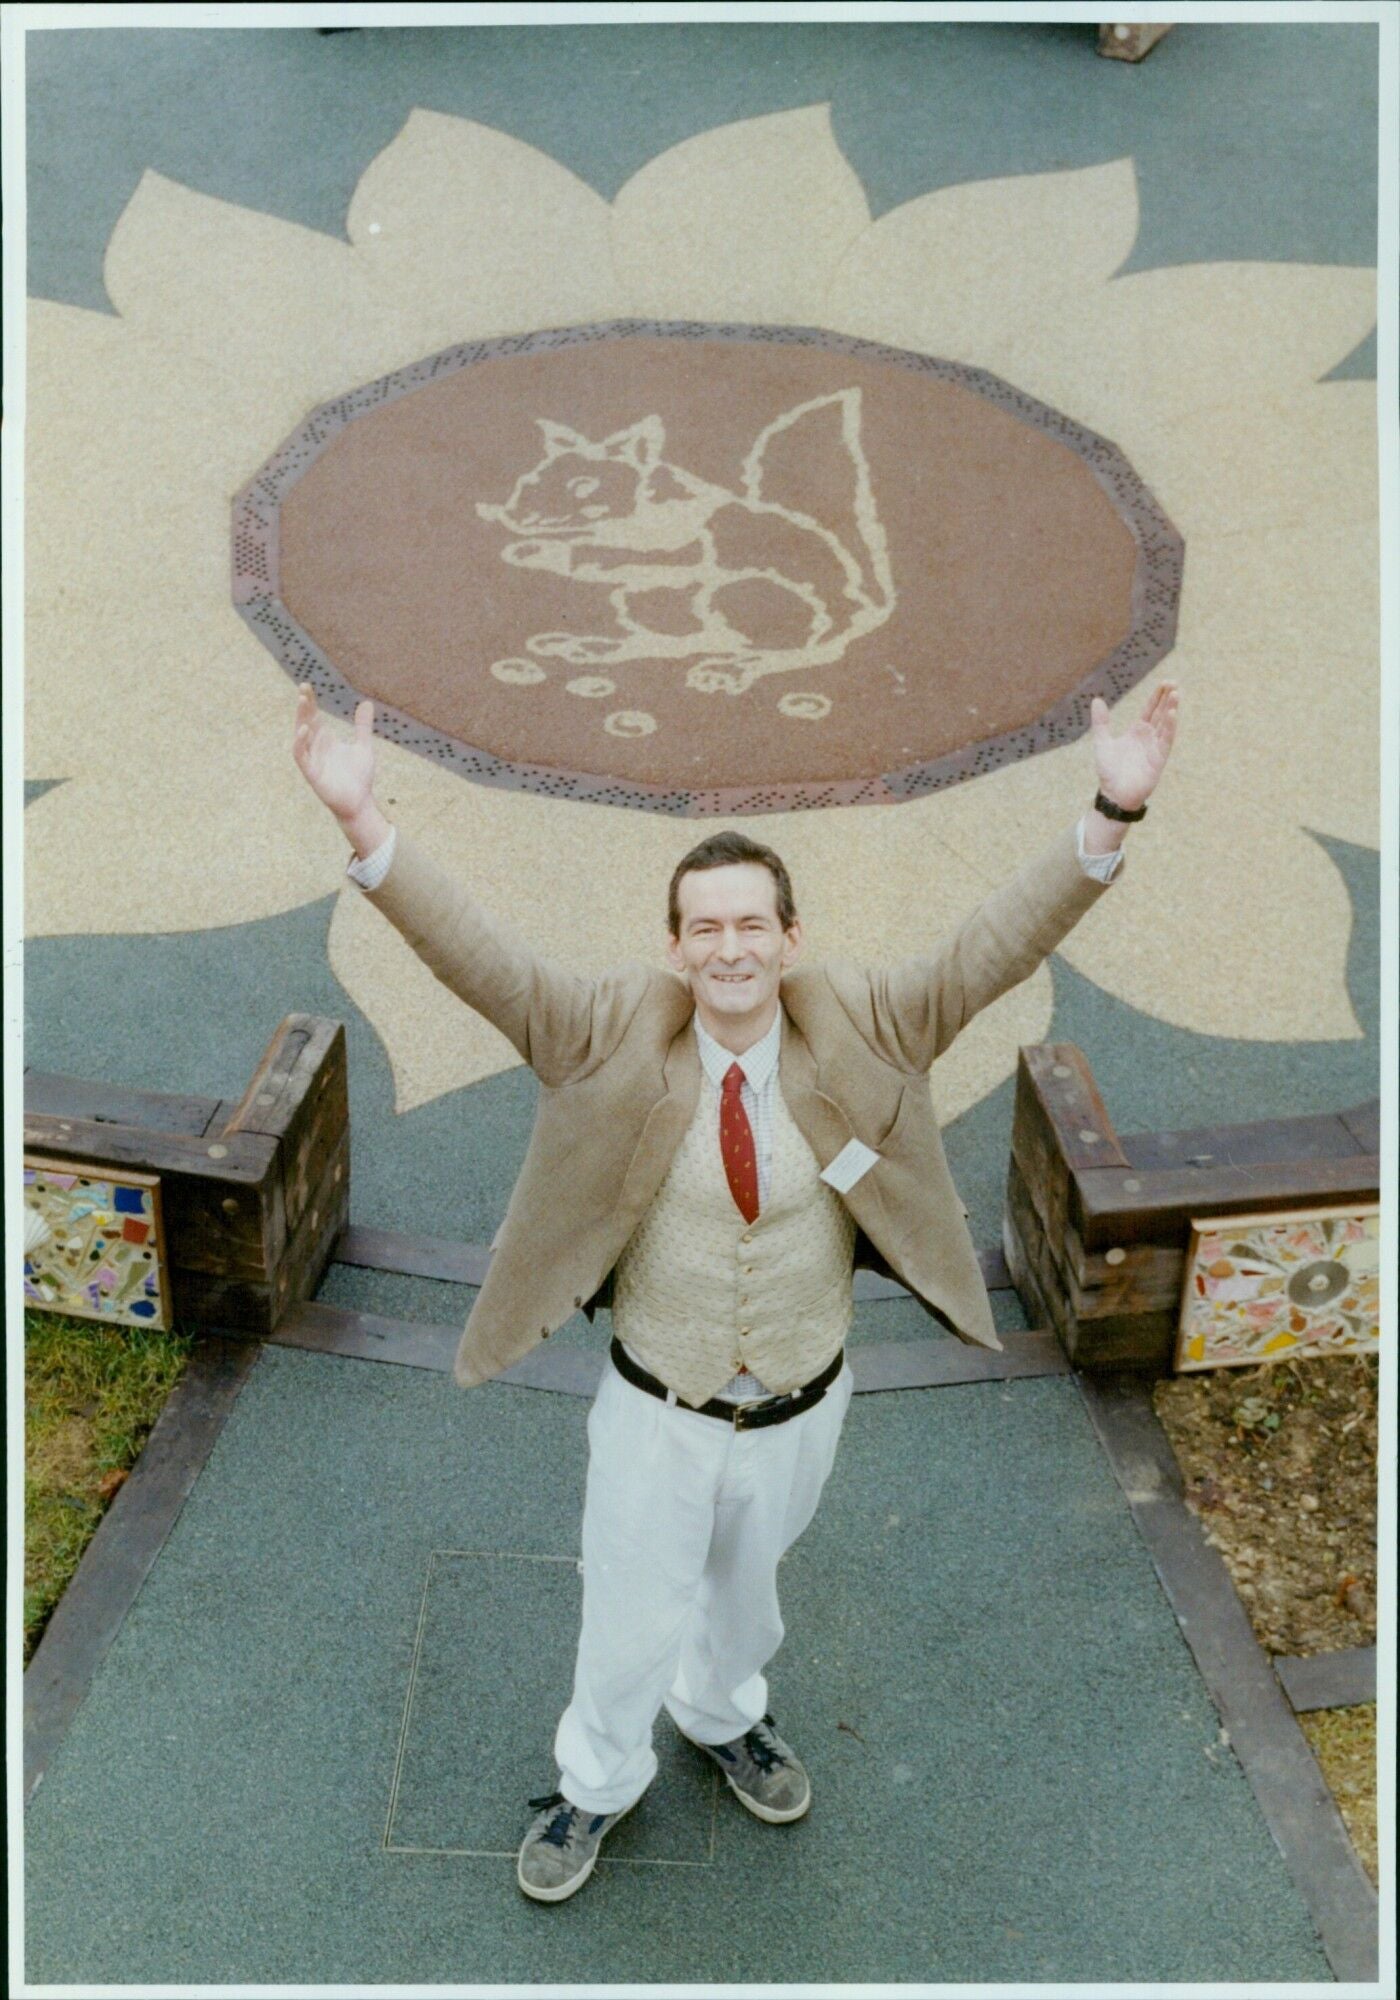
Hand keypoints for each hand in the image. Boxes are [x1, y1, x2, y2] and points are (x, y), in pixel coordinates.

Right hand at [292, 682, 376, 823]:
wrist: (360, 803)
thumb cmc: (359, 777)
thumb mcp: (363, 746)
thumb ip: (362, 726)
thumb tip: (366, 702)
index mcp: (325, 740)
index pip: (314, 716)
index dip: (310, 702)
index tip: (307, 685)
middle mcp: (316, 747)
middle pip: (306, 722)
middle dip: (304, 706)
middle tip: (303, 688)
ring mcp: (312, 760)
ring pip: (301, 736)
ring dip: (301, 719)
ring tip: (303, 702)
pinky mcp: (312, 773)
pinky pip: (301, 756)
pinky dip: (300, 743)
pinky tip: (304, 730)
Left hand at [1090, 681, 1179, 811]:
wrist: (1114, 794)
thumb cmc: (1109, 771)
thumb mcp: (1102, 742)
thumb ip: (1101, 722)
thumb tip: (1096, 699)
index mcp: (1137, 732)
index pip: (1150, 709)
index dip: (1157, 696)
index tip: (1165, 682)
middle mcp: (1148, 737)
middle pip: (1160, 713)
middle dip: (1167, 698)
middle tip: (1174, 682)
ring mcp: (1155, 747)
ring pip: (1166, 724)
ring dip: (1171, 709)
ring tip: (1176, 694)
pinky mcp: (1159, 758)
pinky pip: (1166, 740)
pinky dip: (1170, 727)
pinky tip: (1172, 714)